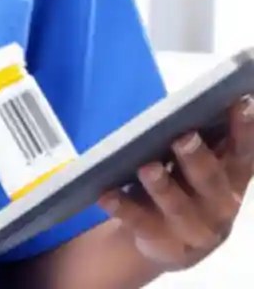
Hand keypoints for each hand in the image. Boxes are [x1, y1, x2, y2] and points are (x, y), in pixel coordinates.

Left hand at [97, 96, 253, 272]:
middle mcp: (219, 207)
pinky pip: (139, 222)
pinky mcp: (161, 242)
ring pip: (176, 206)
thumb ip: (204, 144)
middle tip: (184, 137)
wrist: (169, 244)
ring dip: (162, 187)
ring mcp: (192, 229)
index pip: (243, 154)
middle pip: (210, 181)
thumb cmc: (186, 189)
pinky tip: (106, 194)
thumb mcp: (200, 170)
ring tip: (147, 168)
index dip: (245, 130)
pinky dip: (122, 207)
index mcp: (233, 181)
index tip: (240, 103)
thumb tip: (194, 103)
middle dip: (197, 159)